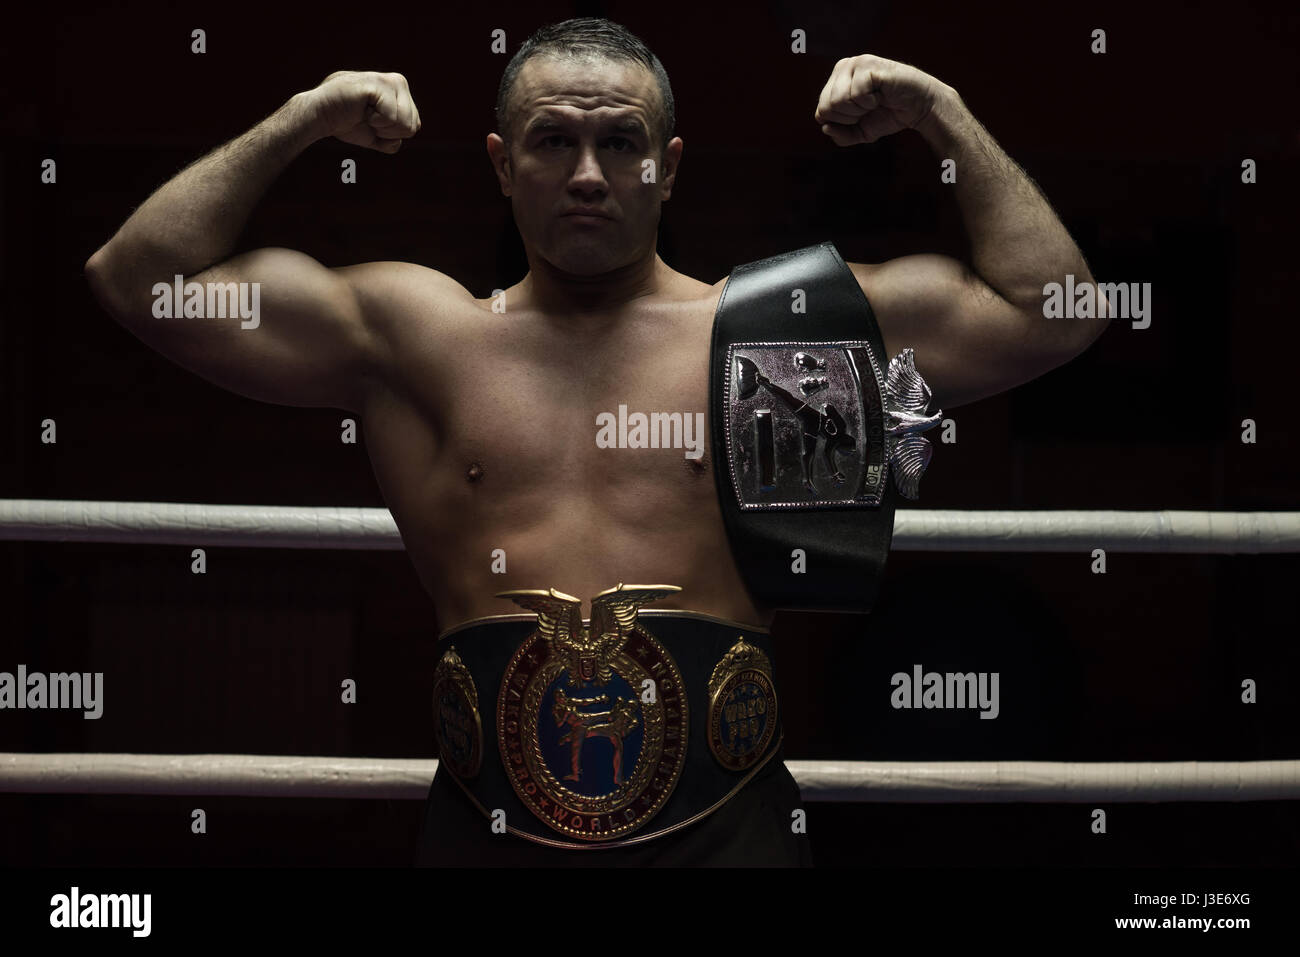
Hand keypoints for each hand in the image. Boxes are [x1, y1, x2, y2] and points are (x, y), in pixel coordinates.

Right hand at [302, 71, 421, 151]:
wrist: (320, 116)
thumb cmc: (344, 123)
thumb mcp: (375, 135)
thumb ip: (392, 138)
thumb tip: (403, 137)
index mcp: (400, 92)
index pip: (414, 125)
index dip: (392, 134)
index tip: (373, 124)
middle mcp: (398, 82)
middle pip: (412, 126)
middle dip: (388, 132)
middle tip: (367, 119)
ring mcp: (388, 81)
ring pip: (404, 123)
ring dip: (381, 127)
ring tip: (364, 113)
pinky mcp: (377, 84)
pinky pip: (391, 117)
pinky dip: (375, 122)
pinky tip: (361, 109)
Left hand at [814, 55, 950, 145]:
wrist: (918, 107)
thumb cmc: (889, 115)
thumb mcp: (860, 132)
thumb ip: (840, 135)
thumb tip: (825, 127)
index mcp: (836, 81)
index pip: (821, 112)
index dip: (842, 123)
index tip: (861, 115)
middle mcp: (843, 67)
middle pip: (827, 108)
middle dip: (850, 117)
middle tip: (869, 108)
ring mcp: (855, 63)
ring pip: (838, 101)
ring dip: (860, 109)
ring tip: (875, 100)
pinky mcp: (868, 64)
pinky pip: (855, 95)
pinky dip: (870, 102)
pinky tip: (881, 94)